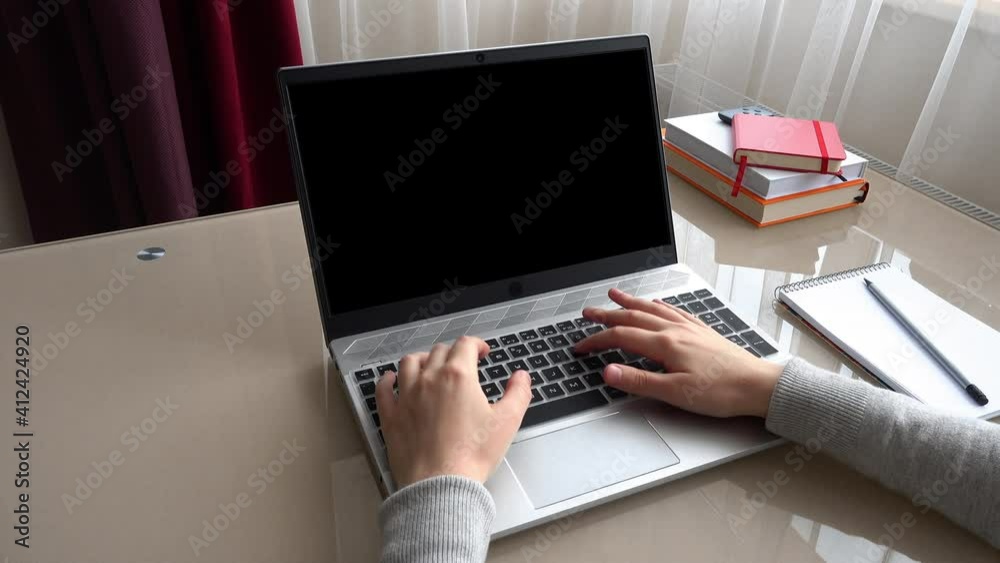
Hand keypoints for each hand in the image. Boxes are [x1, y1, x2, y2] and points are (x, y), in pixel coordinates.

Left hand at [375, 336, 531, 486]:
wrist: (440, 484)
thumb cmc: (471, 455)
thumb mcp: (507, 422)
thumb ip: (518, 393)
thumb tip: (521, 377)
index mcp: (458, 376)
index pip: (465, 345)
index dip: (476, 344)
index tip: (482, 351)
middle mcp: (429, 379)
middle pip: (439, 351)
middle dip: (453, 353)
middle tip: (462, 363)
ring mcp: (406, 396)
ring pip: (409, 363)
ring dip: (422, 359)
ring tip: (429, 365)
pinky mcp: (391, 416)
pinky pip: (383, 388)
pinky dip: (388, 380)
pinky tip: (391, 380)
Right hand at [574, 289, 782, 417]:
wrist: (758, 386)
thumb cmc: (721, 391)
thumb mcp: (675, 393)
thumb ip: (639, 381)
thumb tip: (608, 371)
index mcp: (666, 344)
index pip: (621, 337)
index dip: (596, 341)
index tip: (580, 346)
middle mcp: (676, 331)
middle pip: (634, 316)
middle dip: (607, 314)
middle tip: (588, 312)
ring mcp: (690, 329)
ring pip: (653, 309)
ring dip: (632, 301)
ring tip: (616, 294)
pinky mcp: (703, 332)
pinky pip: (676, 311)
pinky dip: (661, 305)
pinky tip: (659, 303)